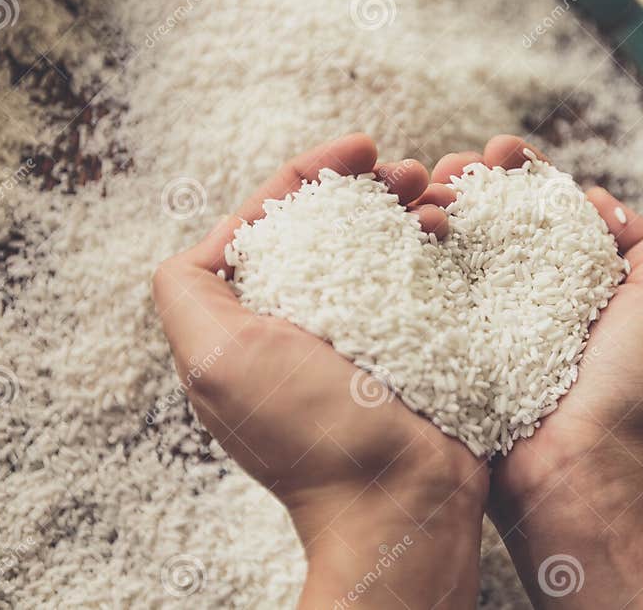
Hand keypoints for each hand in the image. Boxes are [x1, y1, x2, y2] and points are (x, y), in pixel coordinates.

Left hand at [152, 134, 487, 609]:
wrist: (402, 498)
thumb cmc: (312, 434)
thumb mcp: (219, 359)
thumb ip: (188, 291)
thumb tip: (213, 239)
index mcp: (253, 317)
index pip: (273, 219)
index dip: (310, 172)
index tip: (360, 145)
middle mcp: (303, 320)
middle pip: (329, 224)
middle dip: (367, 184)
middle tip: (408, 171)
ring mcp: (359, 331)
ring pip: (378, 243)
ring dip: (406, 206)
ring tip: (438, 195)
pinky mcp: (409, 343)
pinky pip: (418, 274)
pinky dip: (434, 244)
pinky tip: (453, 231)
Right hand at [429, 135, 642, 607]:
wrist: (581, 470)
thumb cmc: (631, 389)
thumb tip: (595, 197)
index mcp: (573, 280)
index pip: (542, 209)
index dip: (521, 173)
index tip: (501, 149)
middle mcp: (524, 295)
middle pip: (488, 220)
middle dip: (468, 181)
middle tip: (453, 166)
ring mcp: (481, 321)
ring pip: (450, 247)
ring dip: (433, 206)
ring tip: (423, 188)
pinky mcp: (447, 348)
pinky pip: (424, 293)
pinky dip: (411, 254)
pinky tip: (404, 225)